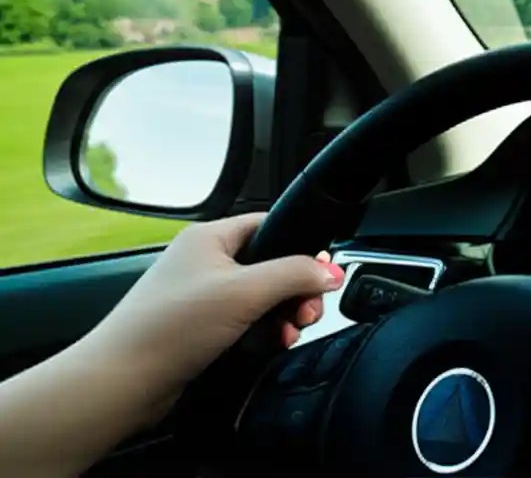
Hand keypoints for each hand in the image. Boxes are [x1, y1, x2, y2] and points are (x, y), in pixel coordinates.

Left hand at [81, 213, 344, 414]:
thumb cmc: (168, 328)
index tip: (321, 274)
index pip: (270, 224)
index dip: (301, 247)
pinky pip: (246, 323)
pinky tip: (269, 346)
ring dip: (282, 316)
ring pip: (262, 298)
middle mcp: (204, 262)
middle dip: (296, 291)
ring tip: (287, 334)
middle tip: (307, 312)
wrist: (122, 382)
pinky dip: (263, 334)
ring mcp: (202, 296)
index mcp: (210, 238)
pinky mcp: (201, 328)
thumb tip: (330, 270)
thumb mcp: (244, 292)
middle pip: (272, 265)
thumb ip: (295, 274)